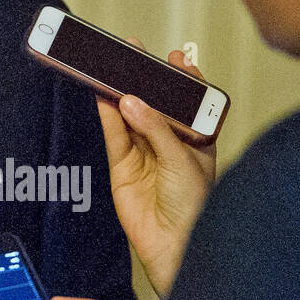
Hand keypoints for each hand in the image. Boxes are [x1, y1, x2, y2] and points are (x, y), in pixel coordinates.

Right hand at [96, 39, 216, 298]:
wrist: (173, 247)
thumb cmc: (195, 210)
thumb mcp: (183, 161)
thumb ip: (156, 129)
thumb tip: (132, 101)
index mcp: (196, 141)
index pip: (189, 103)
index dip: (183, 79)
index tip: (174, 56)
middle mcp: (170, 144)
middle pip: (155, 105)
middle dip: (145, 80)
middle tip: (133, 52)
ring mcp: (144, 153)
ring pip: (129, 115)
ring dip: (120, 92)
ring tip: (111, 67)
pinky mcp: (122, 164)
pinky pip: (112, 132)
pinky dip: (106, 112)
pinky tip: (103, 94)